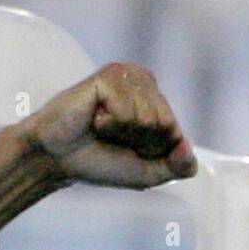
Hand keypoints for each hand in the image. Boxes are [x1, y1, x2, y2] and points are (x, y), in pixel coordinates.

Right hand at [22, 62, 196, 188]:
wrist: (60, 158)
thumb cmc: (102, 163)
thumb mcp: (148, 173)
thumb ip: (177, 167)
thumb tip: (189, 147)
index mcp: (158, 104)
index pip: (176, 134)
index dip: (154, 151)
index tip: (130, 149)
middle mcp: (146, 85)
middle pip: (165, 124)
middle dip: (140, 141)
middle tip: (115, 137)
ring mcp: (128, 76)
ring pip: (148, 117)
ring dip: (123, 132)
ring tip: (104, 127)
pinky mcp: (110, 75)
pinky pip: (126, 110)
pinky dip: (110, 124)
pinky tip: (95, 118)